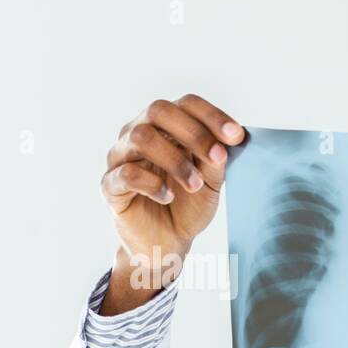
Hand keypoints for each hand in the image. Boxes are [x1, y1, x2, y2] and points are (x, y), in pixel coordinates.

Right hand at [99, 95, 244, 311]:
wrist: (169, 242)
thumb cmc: (189, 206)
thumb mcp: (212, 182)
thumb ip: (216, 159)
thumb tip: (229, 138)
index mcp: (166, 128)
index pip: (186, 104)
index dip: (212, 115)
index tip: (236, 136)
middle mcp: (138, 133)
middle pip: (158, 110)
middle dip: (194, 133)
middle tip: (216, 159)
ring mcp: (120, 157)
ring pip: (141, 137)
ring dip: (175, 160)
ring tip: (194, 185)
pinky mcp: (110, 185)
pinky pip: (126, 173)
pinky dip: (152, 184)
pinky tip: (168, 196)